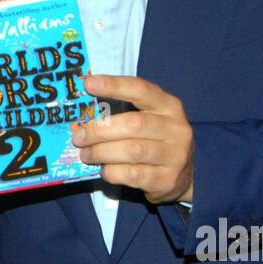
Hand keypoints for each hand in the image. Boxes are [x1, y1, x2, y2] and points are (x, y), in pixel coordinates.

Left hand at [71, 74, 193, 205]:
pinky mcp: (167, 180)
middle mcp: (176, 129)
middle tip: (79, 137)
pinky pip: (132, 175)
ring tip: (86, 154)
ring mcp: (175, 156)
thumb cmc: (156, 140)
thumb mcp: (148, 119)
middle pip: (133, 124)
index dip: (114, 85)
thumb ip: (123, 111)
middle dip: (100, 130)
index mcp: (169, 106)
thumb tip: (83, 110)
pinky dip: (112, 172)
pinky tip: (104, 170)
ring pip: (132, 151)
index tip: (89, 83)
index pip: (140, 89)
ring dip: (102, 152)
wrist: (184, 176)